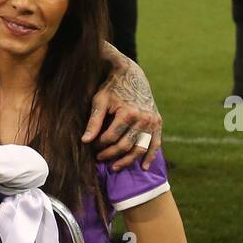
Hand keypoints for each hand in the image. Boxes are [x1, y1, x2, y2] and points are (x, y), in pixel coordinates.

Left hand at [86, 51, 161, 170]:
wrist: (132, 75)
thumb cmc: (112, 88)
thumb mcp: (100, 101)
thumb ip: (94, 121)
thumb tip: (84, 141)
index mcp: (128, 113)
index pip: (110, 137)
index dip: (99, 145)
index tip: (91, 147)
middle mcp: (143, 119)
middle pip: (125, 145)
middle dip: (110, 154)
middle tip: (99, 158)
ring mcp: (152, 121)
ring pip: (140, 148)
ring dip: (127, 161)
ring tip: (114, 168)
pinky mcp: (157, 122)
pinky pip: (155, 143)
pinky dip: (150, 156)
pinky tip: (143, 167)